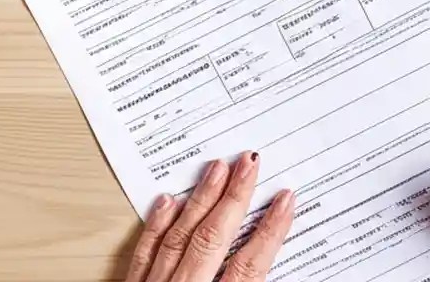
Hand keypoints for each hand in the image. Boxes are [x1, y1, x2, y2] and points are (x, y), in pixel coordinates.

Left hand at [125, 151, 295, 281]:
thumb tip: (270, 260)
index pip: (249, 266)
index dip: (270, 231)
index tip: (285, 201)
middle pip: (213, 239)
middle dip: (234, 198)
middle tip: (249, 163)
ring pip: (179, 237)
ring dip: (199, 201)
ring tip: (216, 169)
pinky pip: (143, 254)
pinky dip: (156, 227)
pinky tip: (167, 202)